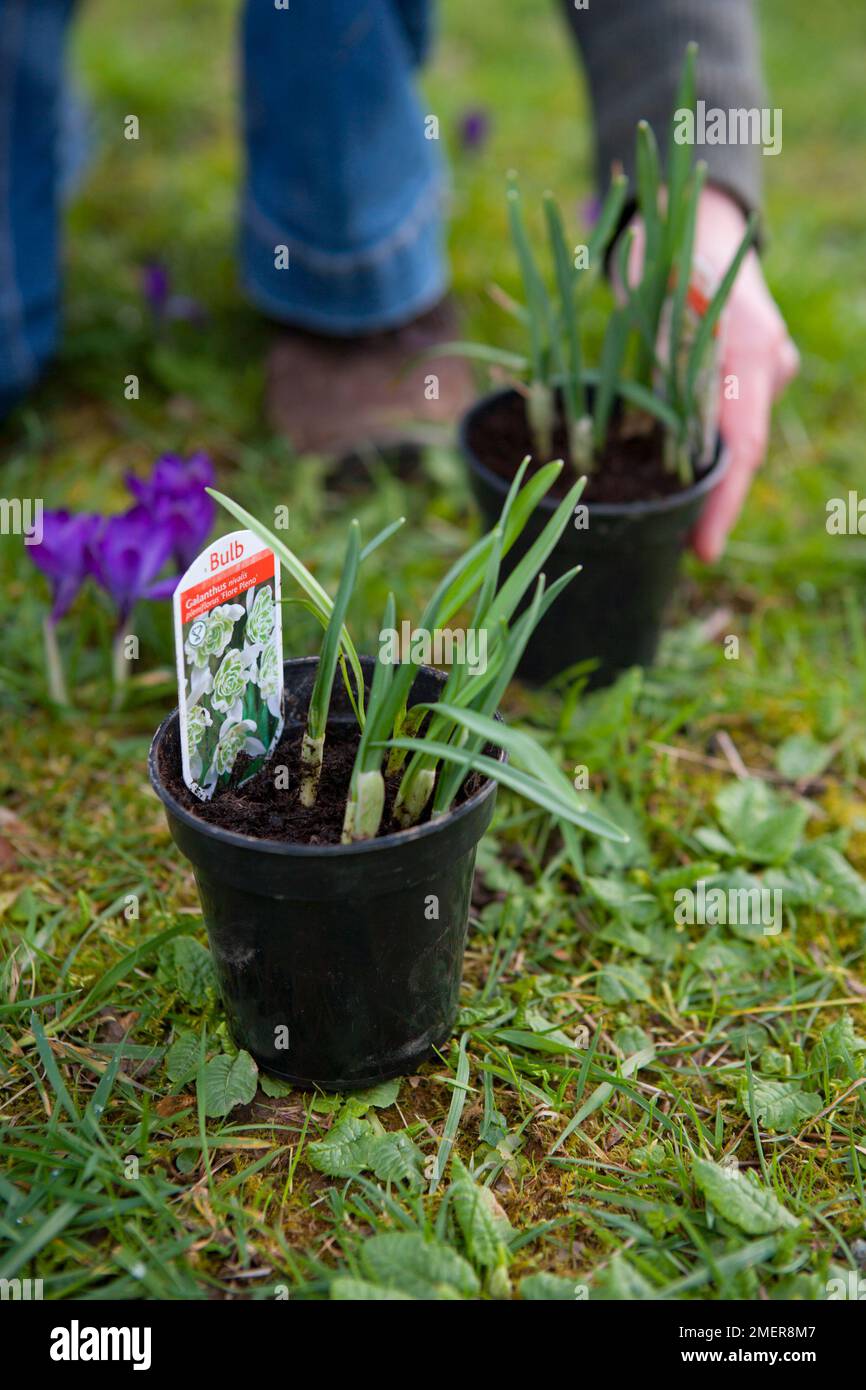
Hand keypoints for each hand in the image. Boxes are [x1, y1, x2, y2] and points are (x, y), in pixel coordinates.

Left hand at [689, 187, 798, 560]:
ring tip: (676, 525)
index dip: (722, 502)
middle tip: (686, 549)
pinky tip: (679, 480)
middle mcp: (770, 364)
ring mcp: (767, 370)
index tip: (704, 548)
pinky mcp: (752, 376)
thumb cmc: (667, 249)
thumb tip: (652, 397)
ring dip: (707, 481)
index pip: (743, 446)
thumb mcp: (653, 290)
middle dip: (715, 504)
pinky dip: (704, 454)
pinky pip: (729, 425)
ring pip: (736, 442)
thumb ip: (659, 344)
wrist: (697, 218)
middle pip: (744, 454)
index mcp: (750, 350)